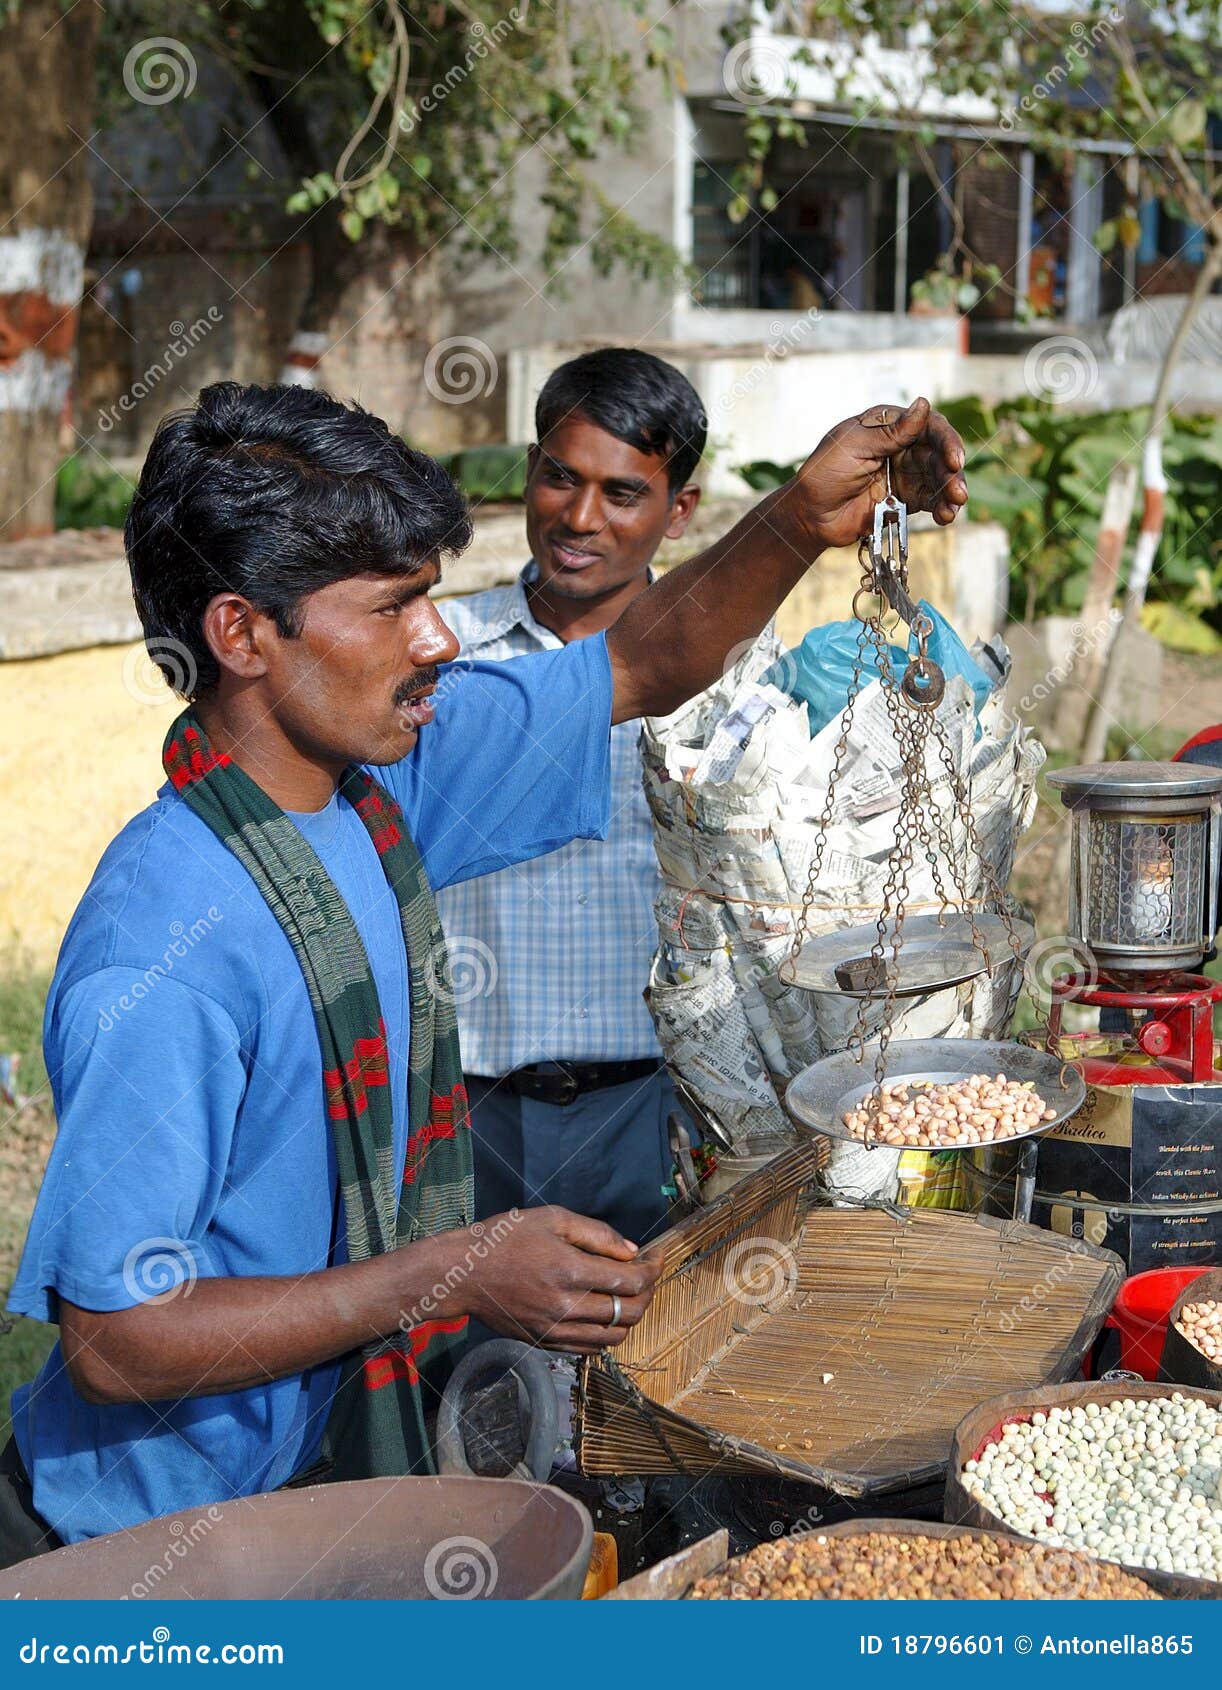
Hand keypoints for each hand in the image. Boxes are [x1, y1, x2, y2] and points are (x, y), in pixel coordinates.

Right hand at [461, 1206, 662, 1353]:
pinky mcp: (545, 1343)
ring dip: (630, 1317)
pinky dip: (606, 1334)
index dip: (653, 1270)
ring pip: (614, 1337)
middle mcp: (566, 1307)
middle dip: (648, 1294)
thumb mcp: (552, 1218)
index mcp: (570, 1271)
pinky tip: (602, 1313)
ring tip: (626, 1295)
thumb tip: (632, 1251)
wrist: (463, 1273)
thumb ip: (597, 1234)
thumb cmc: (506, 1238)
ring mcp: (555, 1330)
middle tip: (646, 1276)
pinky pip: (590, 1349)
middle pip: (630, 1313)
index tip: (656, 1258)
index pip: (631, 1281)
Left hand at [786, 396, 967, 552]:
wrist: (809, 515)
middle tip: (958, 491)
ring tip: (954, 506)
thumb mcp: (854, 446)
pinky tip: (946, 516)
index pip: (927, 427)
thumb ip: (891, 432)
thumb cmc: (824, 473)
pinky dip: (941, 508)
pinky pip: (930, 501)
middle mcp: (902, 446)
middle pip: (938, 454)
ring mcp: (905, 474)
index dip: (945, 441)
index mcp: (889, 425)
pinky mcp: (906, 499)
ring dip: (950, 491)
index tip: (953, 460)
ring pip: (938, 478)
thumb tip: (924, 404)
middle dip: (951, 472)